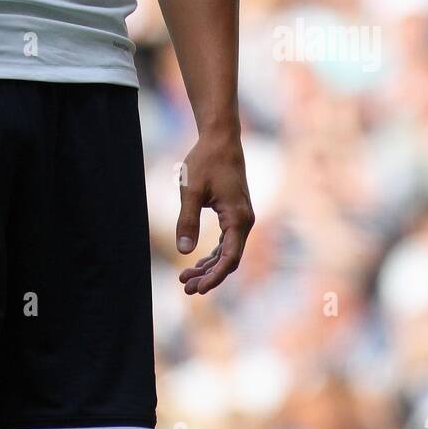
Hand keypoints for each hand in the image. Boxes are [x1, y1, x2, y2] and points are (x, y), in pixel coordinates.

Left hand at [176, 130, 253, 294]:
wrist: (220, 139)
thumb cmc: (205, 162)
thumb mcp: (190, 191)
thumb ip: (187, 221)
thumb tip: (183, 251)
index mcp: (237, 218)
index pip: (230, 258)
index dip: (215, 276)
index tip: (198, 289)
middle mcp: (244, 221)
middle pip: (229, 259)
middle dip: (208, 276)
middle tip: (185, 287)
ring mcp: (241, 218)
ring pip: (227, 252)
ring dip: (209, 266)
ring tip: (186, 279)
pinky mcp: (234, 214)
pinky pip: (226, 241)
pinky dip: (212, 253)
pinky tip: (197, 262)